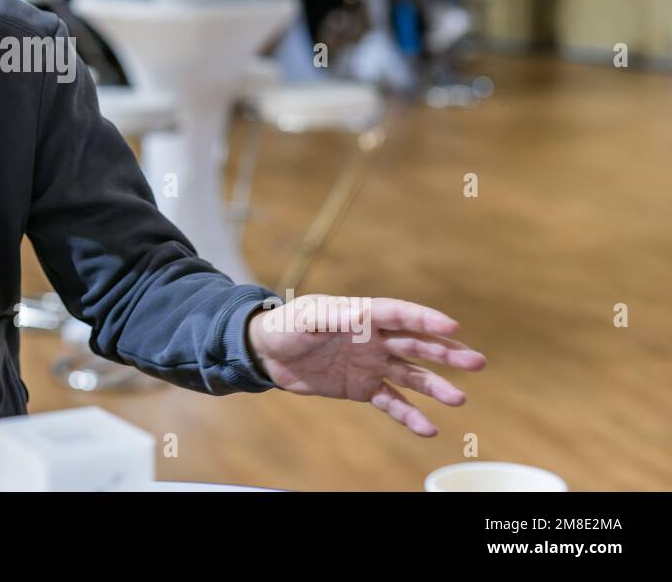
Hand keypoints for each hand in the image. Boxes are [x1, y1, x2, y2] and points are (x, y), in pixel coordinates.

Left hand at [245, 294, 487, 436]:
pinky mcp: (363, 387)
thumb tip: (358, 315)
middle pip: (415, 344)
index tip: (452, 326)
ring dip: (435, 386)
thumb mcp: (303, 318)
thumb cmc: (285, 326)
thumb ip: (330, 317)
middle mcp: (373, 338)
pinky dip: (409, 414)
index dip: (425, 319)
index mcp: (361, 314)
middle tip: (476, 362)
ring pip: (410, 375)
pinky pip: (391, 402)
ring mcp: (371, 363)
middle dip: (445, 352)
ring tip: (458, 399)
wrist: (267, 353)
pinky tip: (428, 428)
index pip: (399, 315)